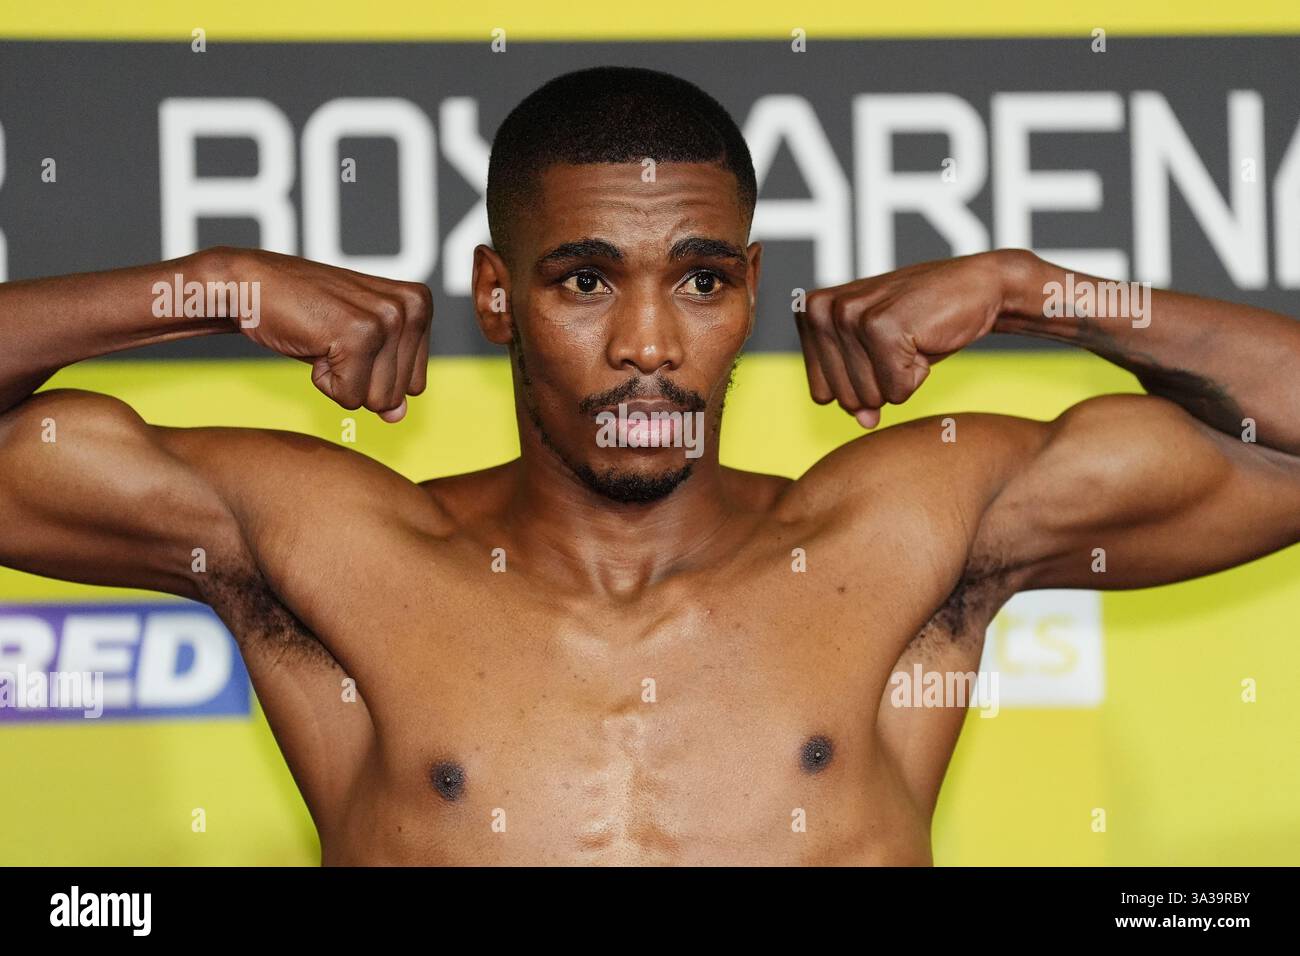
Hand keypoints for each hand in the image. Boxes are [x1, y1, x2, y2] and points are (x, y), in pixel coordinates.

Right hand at [206, 247, 431, 421]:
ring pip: (377, 400)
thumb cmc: (306, 313)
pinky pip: (349, 397)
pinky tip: (313, 343)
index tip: (349, 340)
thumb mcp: (358, 347)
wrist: (252, 285)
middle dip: (359, 380)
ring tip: (324, 340)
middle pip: (398, 395)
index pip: (416, 385)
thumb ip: (387, 380)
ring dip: (341, 380)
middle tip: (333, 339)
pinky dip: (323, 381)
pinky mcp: (359, 335)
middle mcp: (412, 308)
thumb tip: (398, 417)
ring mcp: (388, 319)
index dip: (374, 375)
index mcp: (420, 304)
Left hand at [796, 250, 1024, 427]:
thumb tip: (864, 423)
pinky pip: (896, 390)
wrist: (975, 288)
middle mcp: (821, 310)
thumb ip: (854, 389)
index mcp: (810, 313)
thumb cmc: (920, 321)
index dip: (859, 386)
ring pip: (869, 397)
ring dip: (900, 378)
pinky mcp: (881, 326)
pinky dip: (918, 376)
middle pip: (845, 398)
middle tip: (901, 345)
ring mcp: (849, 315)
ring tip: (912, 340)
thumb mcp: (873, 356)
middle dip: (880, 384)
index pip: (821, 393)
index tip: (879, 352)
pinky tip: (924, 341)